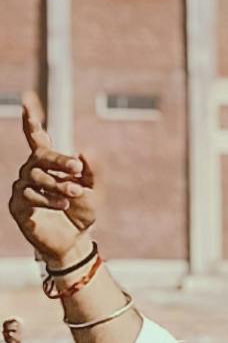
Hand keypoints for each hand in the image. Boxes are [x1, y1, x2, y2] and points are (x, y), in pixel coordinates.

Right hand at [9, 96, 98, 267]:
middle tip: (78, 169)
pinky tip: (62, 205)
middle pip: (40, 157)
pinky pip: (28, 197)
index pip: (36, 138)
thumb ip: (93, 172)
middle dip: (59, 161)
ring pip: (35, 178)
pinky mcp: (18, 206)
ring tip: (75, 194)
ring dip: (58, 185)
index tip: (26, 100)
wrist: (74, 242)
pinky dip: (47, 199)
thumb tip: (84, 151)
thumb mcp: (94, 191)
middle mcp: (31, 171)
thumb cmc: (82, 212)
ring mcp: (22, 188)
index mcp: (48, 164)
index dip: (31, 121)